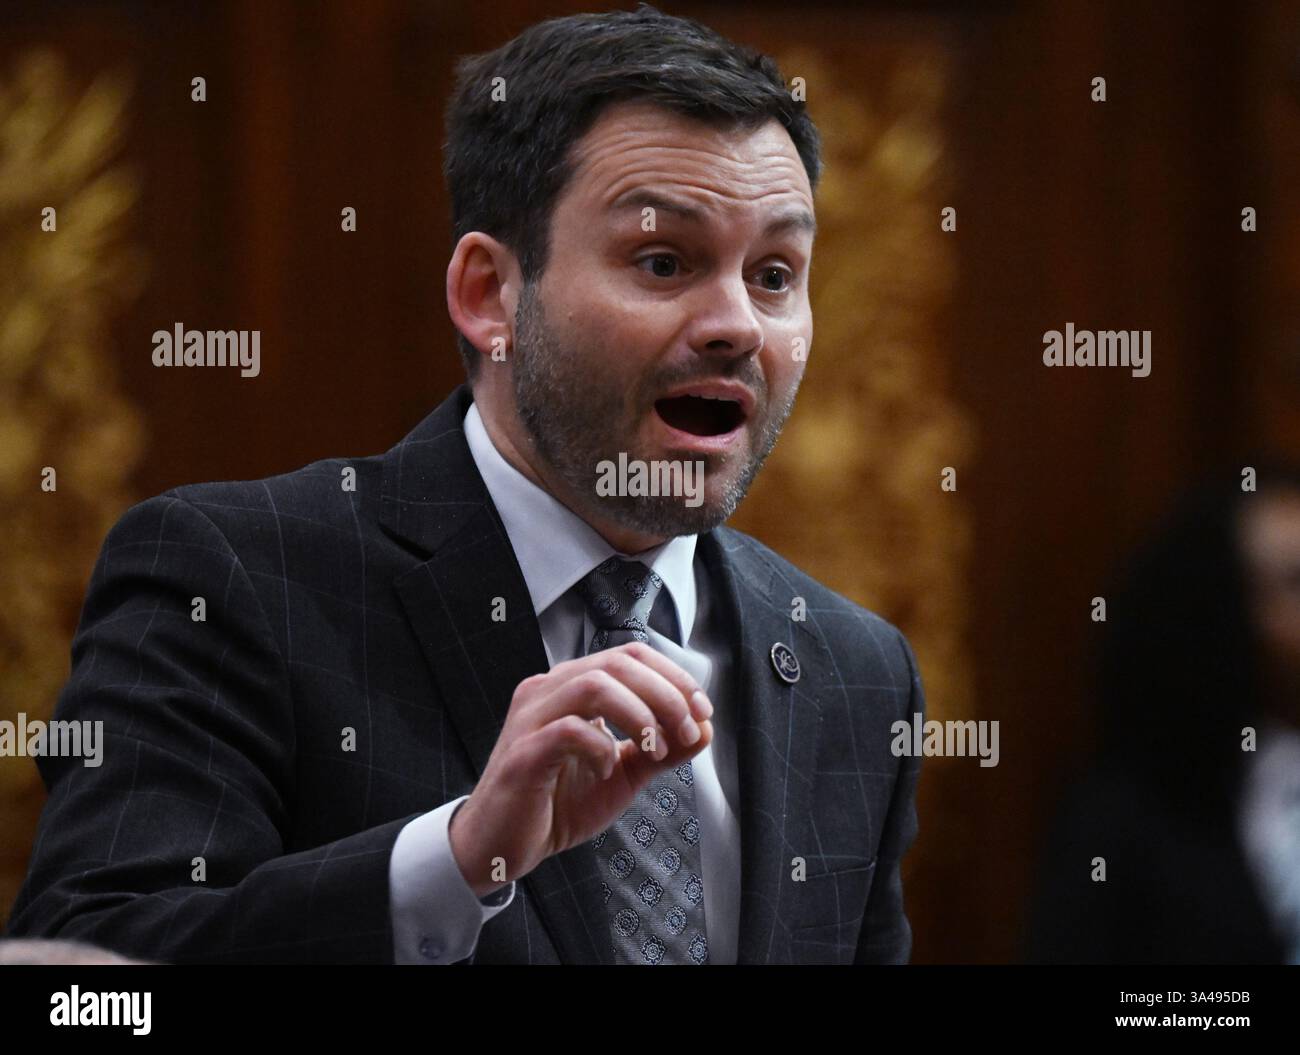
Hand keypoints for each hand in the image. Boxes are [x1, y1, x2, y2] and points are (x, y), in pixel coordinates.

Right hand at [448, 641, 713, 896]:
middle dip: (665, 694)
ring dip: (640, 714)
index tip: (702, 710)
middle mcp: (549, 691)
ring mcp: (532, 718)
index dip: (673, 677)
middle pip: (617, 663)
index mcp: (572, 687)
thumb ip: (660, 751)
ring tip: (655, 748)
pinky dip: (600, 747)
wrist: (503, 845)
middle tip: (688, 731)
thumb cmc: (556, 804)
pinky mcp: (523, 752)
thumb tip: (705, 729)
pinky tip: (608, 770)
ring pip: (593, 685)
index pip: (629, 656)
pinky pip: (568, 731)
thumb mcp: (622, 773)